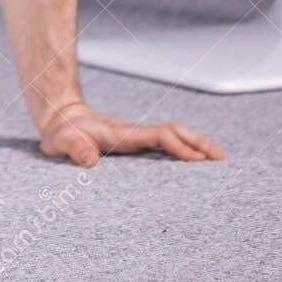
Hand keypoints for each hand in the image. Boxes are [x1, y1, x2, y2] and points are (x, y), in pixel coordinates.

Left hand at [38, 102, 224, 166]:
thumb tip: (90, 161)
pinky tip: (195, 161)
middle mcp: (134, 134)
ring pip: (172, 138)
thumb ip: (75, 149)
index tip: (197, 159)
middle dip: (198, 142)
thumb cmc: (62, 133)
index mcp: (122, 134)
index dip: (178, 146)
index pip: (158, 136)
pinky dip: (183, 150)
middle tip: (221, 157)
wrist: (60, 120)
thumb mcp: (62, 141)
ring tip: (218, 159)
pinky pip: (164, 145)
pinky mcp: (134, 144)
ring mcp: (136, 138)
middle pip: (174, 133)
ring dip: (195, 145)